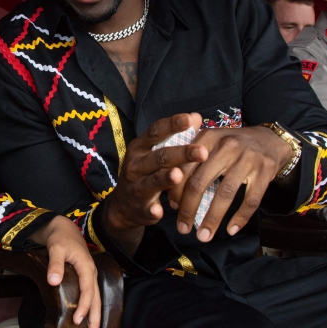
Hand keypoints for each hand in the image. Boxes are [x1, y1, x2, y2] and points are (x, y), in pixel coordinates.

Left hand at [31, 215, 101, 327]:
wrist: (63, 229)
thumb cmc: (60, 238)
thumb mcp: (55, 248)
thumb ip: (55, 264)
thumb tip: (53, 282)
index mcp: (86, 267)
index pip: (88, 291)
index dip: (83, 307)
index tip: (77, 321)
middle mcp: (91, 273)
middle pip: (96, 299)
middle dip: (95, 319)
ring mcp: (90, 275)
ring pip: (96, 299)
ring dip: (95, 317)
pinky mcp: (86, 277)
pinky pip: (91, 296)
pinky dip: (91, 309)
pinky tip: (88, 319)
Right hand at [101, 113, 204, 252]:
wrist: (123, 206)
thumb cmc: (146, 173)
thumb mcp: (155, 152)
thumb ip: (175, 136)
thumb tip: (196, 116)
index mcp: (140, 148)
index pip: (155, 132)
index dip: (172, 125)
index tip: (190, 119)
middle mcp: (135, 165)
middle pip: (159, 157)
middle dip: (181, 154)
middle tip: (203, 151)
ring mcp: (136, 187)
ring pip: (152, 182)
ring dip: (164, 179)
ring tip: (178, 175)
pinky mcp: (139, 208)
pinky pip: (146, 209)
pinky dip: (152, 210)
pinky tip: (159, 211)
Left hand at [167, 125, 291, 241]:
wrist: (271, 139)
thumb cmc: (233, 147)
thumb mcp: (211, 144)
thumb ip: (191, 163)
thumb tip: (172, 198)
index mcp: (208, 138)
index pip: (185, 167)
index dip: (176, 190)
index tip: (172, 208)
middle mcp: (227, 145)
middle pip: (201, 182)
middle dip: (189, 209)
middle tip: (182, 229)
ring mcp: (247, 158)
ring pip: (225, 193)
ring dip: (212, 219)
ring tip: (204, 237)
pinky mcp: (265, 170)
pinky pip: (251, 200)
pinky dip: (240, 218)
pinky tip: (230, 230)